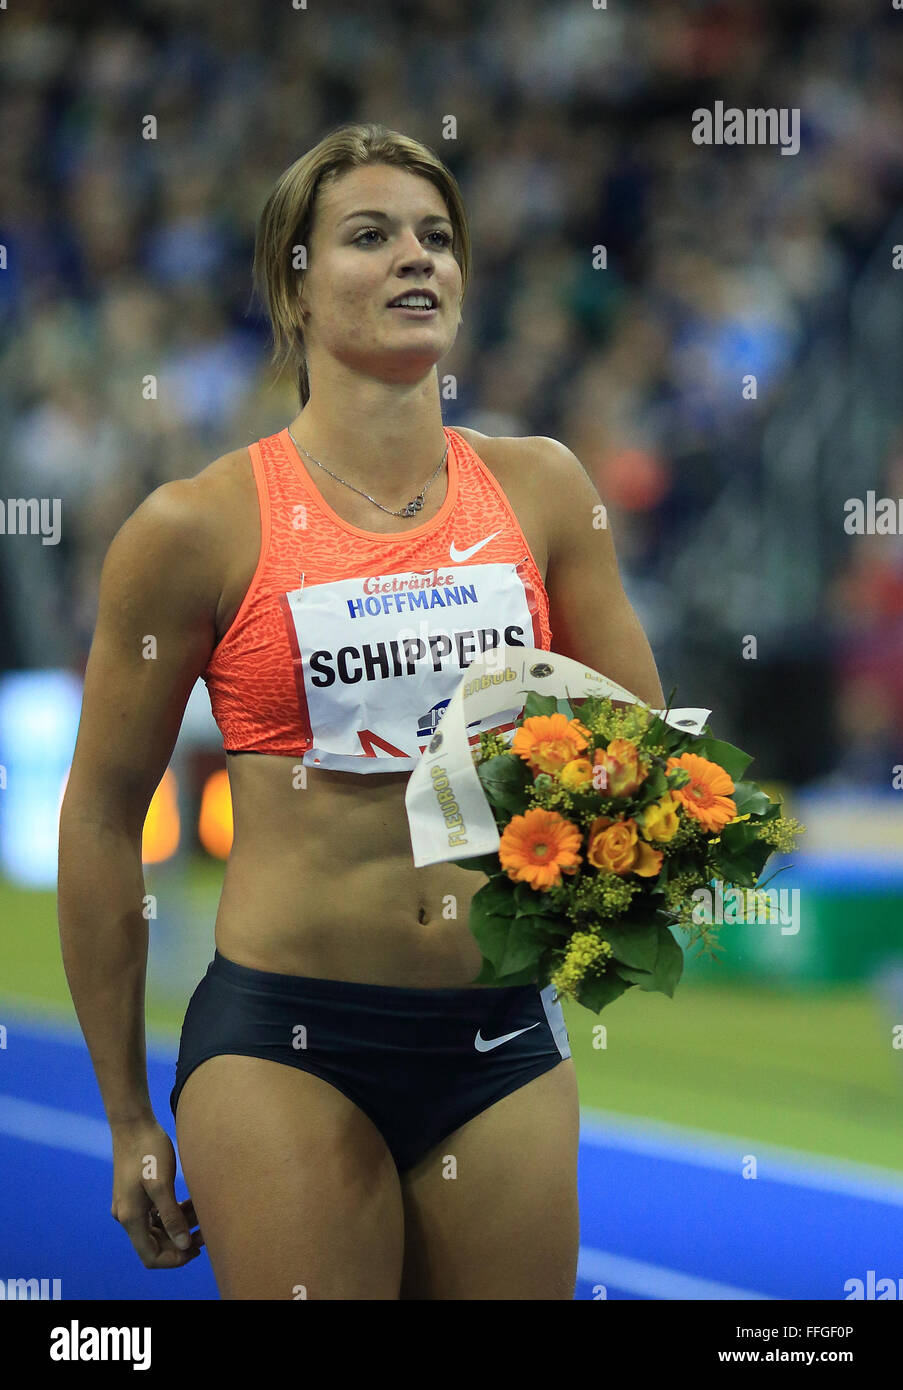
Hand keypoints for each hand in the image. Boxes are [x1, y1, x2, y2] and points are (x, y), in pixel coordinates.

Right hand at [110, 1117, 204, 1268]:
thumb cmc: (148, 1149)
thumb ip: (172, 1216)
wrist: (133, 1123)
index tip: (197, 1250)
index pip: (150, 1256)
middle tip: (206, 1232)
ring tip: (204, 1214)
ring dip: (180, 1225)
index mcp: (130, 1217)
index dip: (174, 1259)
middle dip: (181, 1241)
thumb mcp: (161, 1184)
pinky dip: (174, 1212)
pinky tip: (192, 1203)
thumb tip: (184, 1244)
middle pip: (155, 1244)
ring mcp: (131, 1204)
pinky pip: (157, 1213)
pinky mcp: (137, 1193)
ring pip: (158, 1228)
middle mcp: (127, 1215)